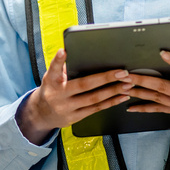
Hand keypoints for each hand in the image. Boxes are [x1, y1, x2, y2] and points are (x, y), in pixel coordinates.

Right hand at [17, 49, 131, 144]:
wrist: (42, 114)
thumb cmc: (51, 89)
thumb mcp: (50, 77)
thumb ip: (60, 68)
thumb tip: (70, 53)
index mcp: (51, 81)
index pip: (54, 69)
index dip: (58, 60)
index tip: (63, 51)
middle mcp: (58, 95)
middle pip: (84, 85)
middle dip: (105, 78)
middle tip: (122, 72)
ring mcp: (67, 108)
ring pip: (94, 99)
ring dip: (113, 91)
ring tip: (127, 84)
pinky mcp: (75, 117)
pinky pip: (96, 109)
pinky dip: (111, 102)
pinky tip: (122, 96)